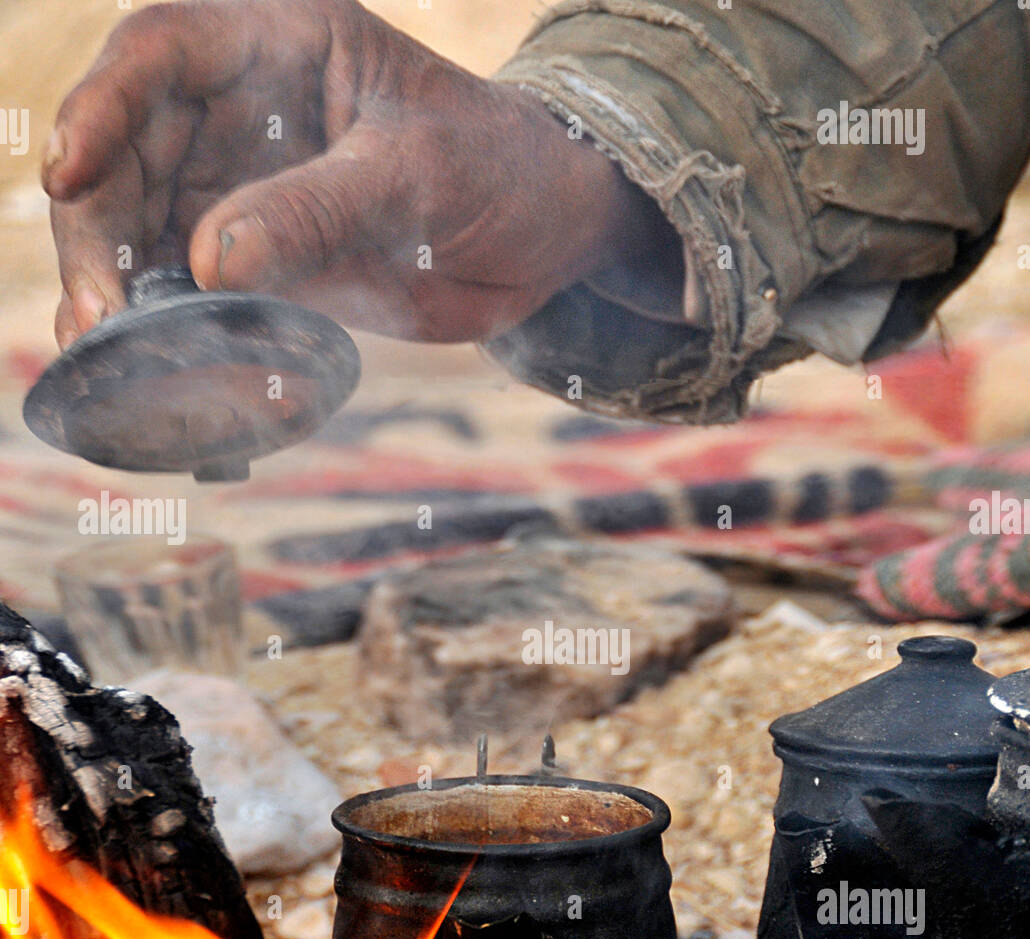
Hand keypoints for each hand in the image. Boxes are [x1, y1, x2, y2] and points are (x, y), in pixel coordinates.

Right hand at [42, 0, 674, 346]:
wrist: (544, 236)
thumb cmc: (496, 169)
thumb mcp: (416, 175)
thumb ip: (317, 212)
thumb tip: (210, 264)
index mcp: (274, 47)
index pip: (157, 56)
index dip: (99, 109)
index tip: (68, 173)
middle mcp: (237, 116)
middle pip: (125, 160)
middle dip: (97, 234)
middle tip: (98, 317)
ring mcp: (240, 192)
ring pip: (143, 237)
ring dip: (120, 300)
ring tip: (111, 362)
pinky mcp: (260, 266)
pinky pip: (195, 300)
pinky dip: (175, 342)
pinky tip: (161, 385)